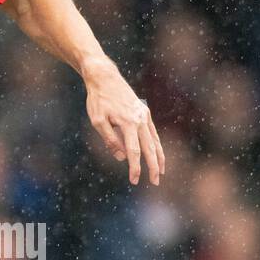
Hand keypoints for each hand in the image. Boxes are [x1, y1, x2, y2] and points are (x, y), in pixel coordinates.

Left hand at [82, 57, 164, 185]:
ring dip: (159, 157)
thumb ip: (110, 140)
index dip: (135, 168)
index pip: (134, 152)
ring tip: (162, 171)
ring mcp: (144, 115)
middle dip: (153, 167)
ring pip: (155, 140)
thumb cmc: (98, 99)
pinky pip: (153, 132)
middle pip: (150, 148)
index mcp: (128, 123)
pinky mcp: (143, 112)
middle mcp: (140, 119)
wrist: (104, 77)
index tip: (134, 181)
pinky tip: (157, 152)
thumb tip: (121, 157)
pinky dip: (157, 144)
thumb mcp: (98, 120)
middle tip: (155, 182)